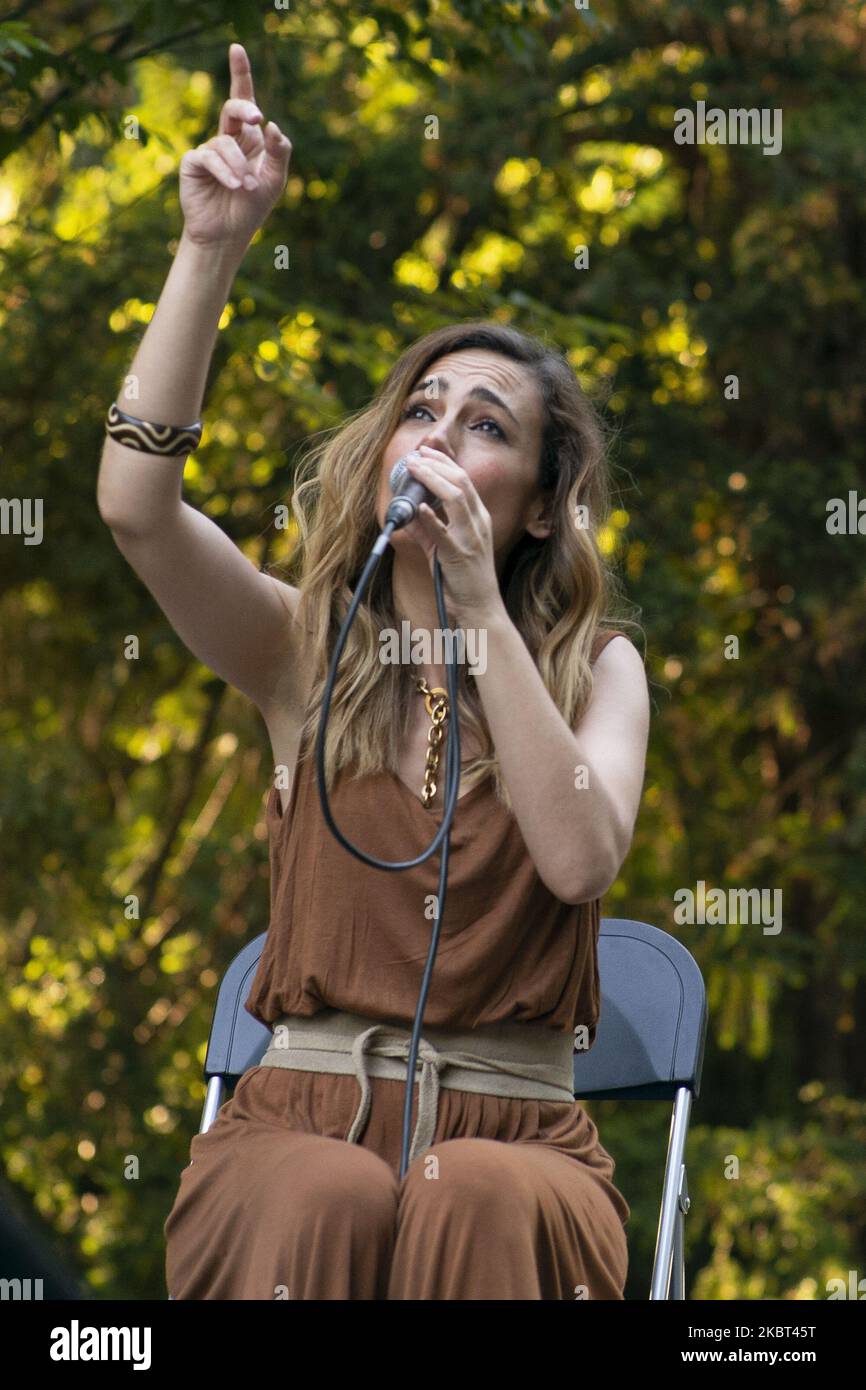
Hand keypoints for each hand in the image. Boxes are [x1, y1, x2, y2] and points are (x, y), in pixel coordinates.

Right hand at [179, 43, 292, 251]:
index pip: (244, 101)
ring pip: (225, 143)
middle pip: (232, 108)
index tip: (237, 48)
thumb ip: (279, 152)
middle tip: (256, 118)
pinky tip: (234, 187)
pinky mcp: (193, 163)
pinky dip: (226, 172)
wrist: (227, 235)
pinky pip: (210, 158)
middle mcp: (227, 139)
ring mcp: (208, 149)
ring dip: (240, 167)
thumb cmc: (250, 208)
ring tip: (246, 188)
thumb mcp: (274, 179)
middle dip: (244, 108)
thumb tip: (273, 125)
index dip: (240, 73)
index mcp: (248, 139)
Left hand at [399, 445, 504, 625]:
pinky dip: (431, 518)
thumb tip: (408, 511)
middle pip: (461, 481)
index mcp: (478, 518)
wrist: (480, 607)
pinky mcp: (458, 555)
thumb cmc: (464, 579)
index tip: (426, 452)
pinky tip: (419, 507)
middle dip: (437, 464)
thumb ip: (428, 528)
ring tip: (414, 469)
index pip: (464, 480)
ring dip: (432, 480)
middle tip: (416, 456)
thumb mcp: (446, 548)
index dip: (444, 462)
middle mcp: (478, 523)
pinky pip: (444, 532)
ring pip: (455, 498)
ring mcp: (470, 538)